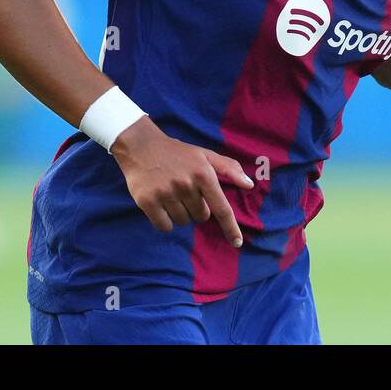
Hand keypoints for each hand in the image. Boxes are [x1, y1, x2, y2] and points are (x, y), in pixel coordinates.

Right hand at [110, 116, 255, 245]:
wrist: (140, 146)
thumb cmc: (177, 153)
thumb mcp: (204, 155)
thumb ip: (229, 168)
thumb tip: (249, 185)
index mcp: (203, 174)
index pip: (221, 208)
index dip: (230, 228)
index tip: (237, 243)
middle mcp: (186, 184)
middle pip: (200, 217)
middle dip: (195, 207)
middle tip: (184, 190)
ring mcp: (166, 193)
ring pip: (182, 222)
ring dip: (179, 213)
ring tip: (170, 193)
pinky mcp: (147, 201)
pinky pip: (165, 226)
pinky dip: (164, 221)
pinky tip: (160, 203)